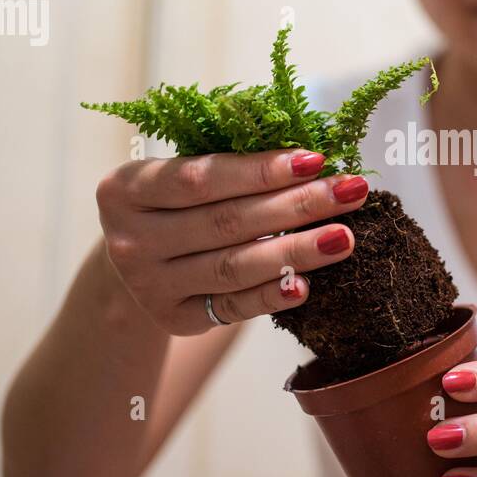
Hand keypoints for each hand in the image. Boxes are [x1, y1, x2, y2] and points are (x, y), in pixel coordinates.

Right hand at [95, 148, 368, 334]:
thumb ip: (229, 164)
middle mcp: (130, 240)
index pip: (200, 178)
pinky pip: (231, 307)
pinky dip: (271, 296)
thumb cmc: (175, 204)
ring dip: (296, 251)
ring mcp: (149, 285)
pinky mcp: (174, 319)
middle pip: (226, 222)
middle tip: (351, 192)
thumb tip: (311, 157)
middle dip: (296, 205)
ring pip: (233, 266)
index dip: (260, 170)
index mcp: (125, 189)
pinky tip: (306, 286)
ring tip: (344, 237)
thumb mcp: (180, 176)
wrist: (138, 262)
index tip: (316, 159)